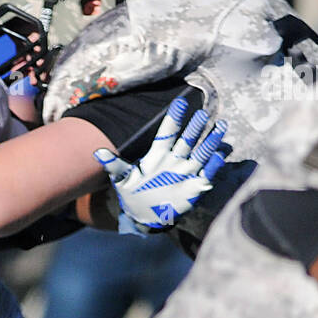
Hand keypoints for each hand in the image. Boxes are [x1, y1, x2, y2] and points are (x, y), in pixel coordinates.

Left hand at [94, 96, 228, 232]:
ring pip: (201, 153)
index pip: (167, 133)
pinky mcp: (195, 186)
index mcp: (157, 155)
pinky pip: (207, 173)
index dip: (173, 118)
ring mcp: (186, 172)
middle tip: (202, 113)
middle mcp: (174, 160)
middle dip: (194, 128)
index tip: (179, 102)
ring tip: (220, 126)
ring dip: (210, 141)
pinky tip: (219, 154)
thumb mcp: (122, 179)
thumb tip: (97, 151)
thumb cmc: (133, 193)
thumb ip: (113, 165)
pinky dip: (213, 164)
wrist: (144, 216)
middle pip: (187, 140)